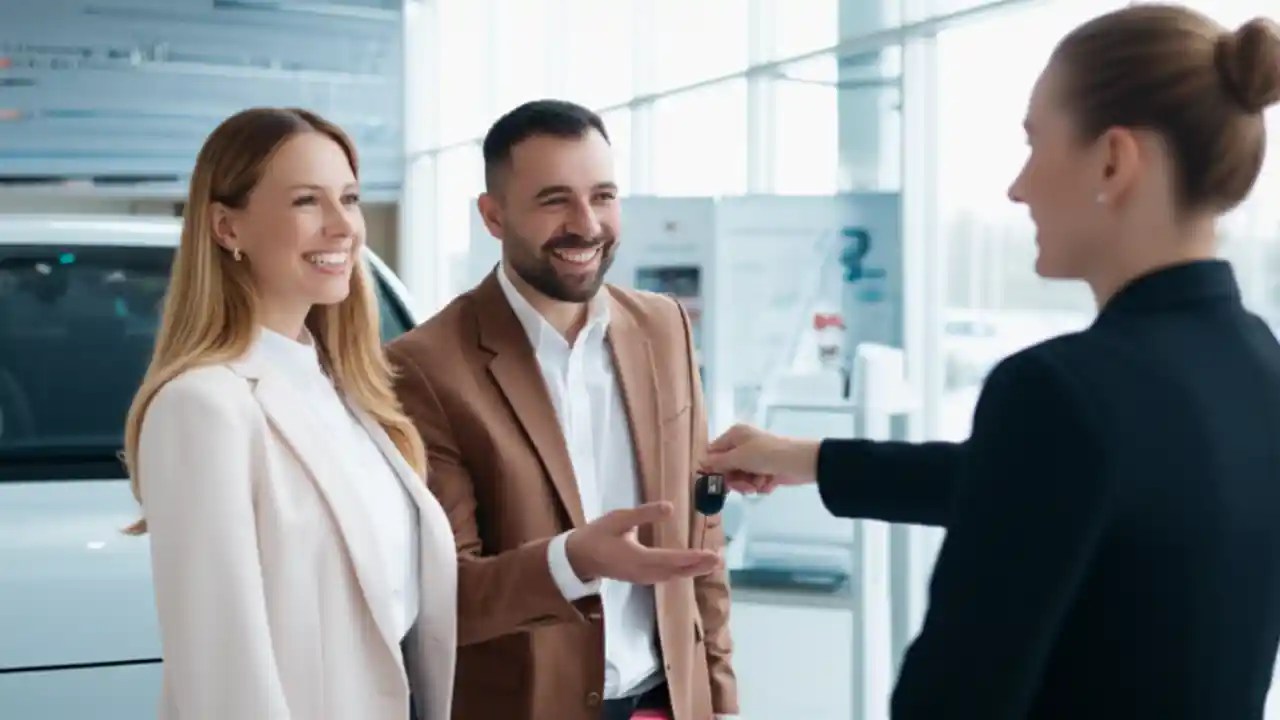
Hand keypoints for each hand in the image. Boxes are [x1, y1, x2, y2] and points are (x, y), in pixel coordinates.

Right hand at [565, 501, 720, 583]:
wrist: (578, 557)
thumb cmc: (597, 535)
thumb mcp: (619, 519)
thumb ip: (644, 514)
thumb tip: (670, 507)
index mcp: (638, 558)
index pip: (672, 559)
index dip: (693, 557)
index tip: (711, 554)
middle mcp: (643, 573)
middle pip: (677, 572)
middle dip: (698, 566)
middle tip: (719, 559)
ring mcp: (642, 578)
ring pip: (673, 576)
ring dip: (692, 570)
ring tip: (711, 562)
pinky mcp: (641, 577)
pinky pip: (666, 577)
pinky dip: (681, 571)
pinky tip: (691, 566)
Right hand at [700, 424, 820, 495]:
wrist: (800, 462)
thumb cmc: (766, 455)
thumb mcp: (738, 457)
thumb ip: (718, 461)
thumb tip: (699, 461)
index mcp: (735, 435)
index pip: (714, 451)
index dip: (713, 467)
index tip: (715, 481)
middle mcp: (744, 445)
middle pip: (728, 468)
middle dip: (736, 480)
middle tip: (744, 486)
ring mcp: (756, 458)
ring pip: (741, 477)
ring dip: (749, 484)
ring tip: (759, 484)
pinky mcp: (766, 470)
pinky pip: (755, 482)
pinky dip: (761, 485)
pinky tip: (769, 483)